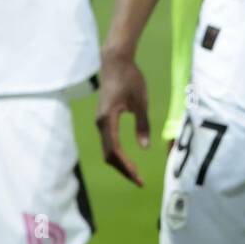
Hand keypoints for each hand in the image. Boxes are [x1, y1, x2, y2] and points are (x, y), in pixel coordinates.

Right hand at [95, 49, 150, 186]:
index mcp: (108, 120)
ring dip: (119, 163)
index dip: (126, 167)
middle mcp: (100, 123)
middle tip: (139, 181)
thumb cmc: (130, 78)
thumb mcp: (141, 101)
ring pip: (107, 150)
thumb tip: (144, 147)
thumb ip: (142, 124)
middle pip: (109, 155)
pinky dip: (117, 154)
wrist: (115, 62)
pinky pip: (108, 142)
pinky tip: (127, 160)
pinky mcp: (103, 119)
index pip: (115, 151)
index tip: (138, 178)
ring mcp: (100, 122)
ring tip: (135, 174)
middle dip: (123, 169)